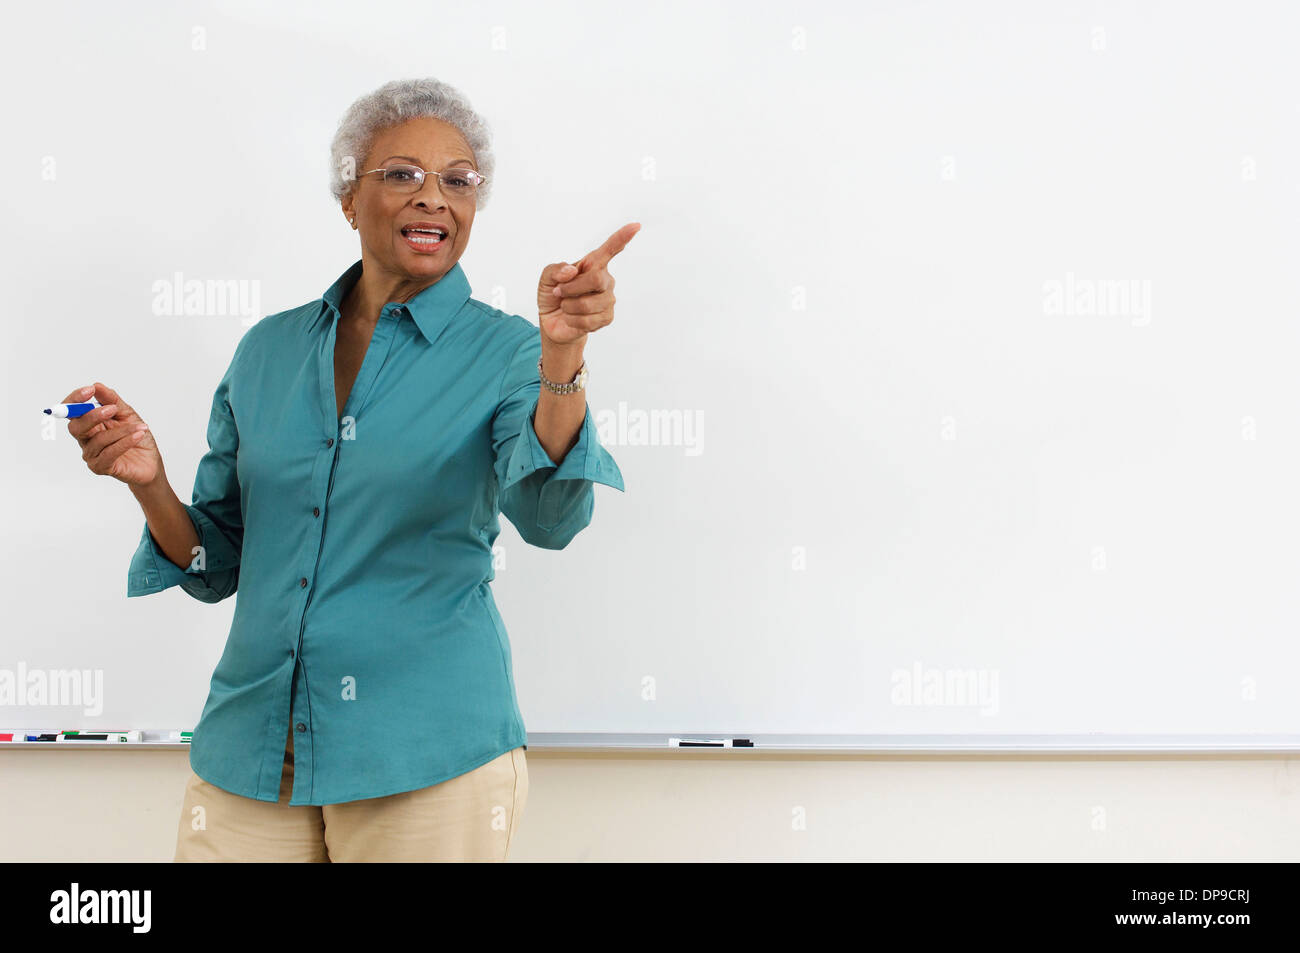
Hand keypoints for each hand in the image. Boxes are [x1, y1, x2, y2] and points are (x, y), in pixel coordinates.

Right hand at [64, 382, 161, 486]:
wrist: (150, 462)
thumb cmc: (137, 437)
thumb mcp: (127, 414)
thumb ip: (112, 400)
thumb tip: (97, 386)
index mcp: (89, 424)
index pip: (71, 412)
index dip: (75, 400)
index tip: (89, 390)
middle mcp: (86, 439)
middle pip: (76, 427)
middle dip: (93, 416)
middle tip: (113, 409)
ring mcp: (91, 455)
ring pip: (99, 440)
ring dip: (122, 431)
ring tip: (140, 426)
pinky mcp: (100, 467)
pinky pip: (110, 453)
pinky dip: (125, 442)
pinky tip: (138, 435)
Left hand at [537, 222, 639, 345]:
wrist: (553, 322)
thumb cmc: (553, 296)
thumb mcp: (546, 278)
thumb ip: (554, 270)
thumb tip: (572, 271)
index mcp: (593, 264)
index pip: (610, 249)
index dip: (623, 237)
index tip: (636, 226)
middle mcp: (605, 279)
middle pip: (596, 279)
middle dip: (571, 288)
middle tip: (559, 292)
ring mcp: (608, 299)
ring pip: (588, 303)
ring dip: (568, 306)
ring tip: (566, 306)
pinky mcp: (607, 317)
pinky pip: (587, 321)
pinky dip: (572, 320)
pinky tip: (572, 318)